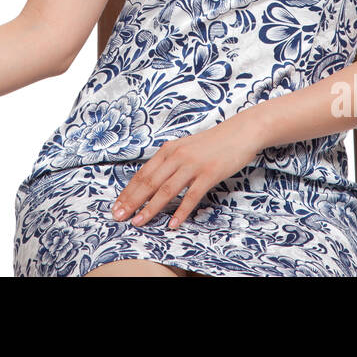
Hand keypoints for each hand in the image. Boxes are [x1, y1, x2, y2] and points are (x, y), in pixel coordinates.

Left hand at [110, 114, 264, 229]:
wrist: (240, 132)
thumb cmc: (212, 143)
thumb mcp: (185, 148)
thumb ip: (169, 162)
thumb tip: (152, 181)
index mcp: (168, 150)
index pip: (142, 174)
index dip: (128, 191)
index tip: (117, 206)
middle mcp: (177, 156)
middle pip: (149, 183)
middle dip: (132, 201)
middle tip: (119, 217)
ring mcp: (193, 165)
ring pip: (166, 190)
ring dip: (150, 209)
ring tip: (138, 222)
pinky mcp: (209, 174)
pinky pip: (191, 196)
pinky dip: (181, 211)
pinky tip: (172, 223)